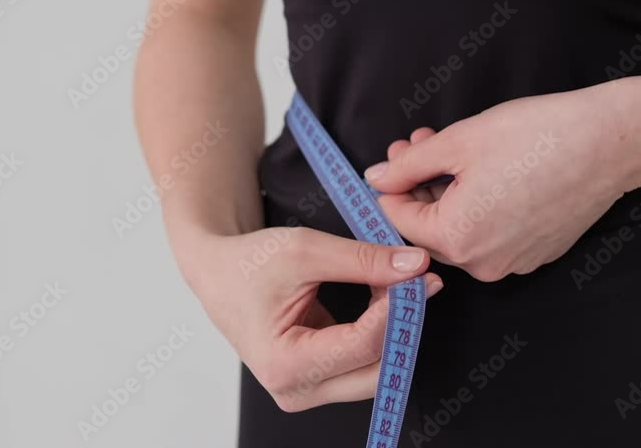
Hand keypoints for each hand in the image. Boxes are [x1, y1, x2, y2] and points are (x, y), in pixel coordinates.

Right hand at [172, 227, 441, 411]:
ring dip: (392, 328)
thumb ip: (363, 260)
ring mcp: (307, 390)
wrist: (219, 273)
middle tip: (416, 280)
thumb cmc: (249, 263)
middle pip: (376, 368)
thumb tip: (415, 267)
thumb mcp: (305, 250)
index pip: (362, 345)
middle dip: (400, 324)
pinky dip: (378, 331)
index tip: (422, 277)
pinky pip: (363, 363)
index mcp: (285, 364)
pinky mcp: (317, 381)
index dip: (398, 310)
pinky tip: (381, 297)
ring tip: (394, 283)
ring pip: (375, 370)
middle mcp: (296, 390)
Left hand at [365, 84, 640, 281]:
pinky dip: (483, 207)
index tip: (397, 154)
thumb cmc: (534, 136)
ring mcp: (514, 263)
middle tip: (421, 143)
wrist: (608, 143)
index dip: (392, 183)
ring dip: (449, 193)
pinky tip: (491, 172)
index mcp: (456, 238)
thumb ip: (408, 165)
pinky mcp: (537, 254)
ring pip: (462, 231)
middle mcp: (483, 264)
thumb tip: (376, 178)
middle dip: (420, 184)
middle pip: (430, 228)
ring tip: (455, 149)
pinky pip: (494, 235)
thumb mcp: (457, 141)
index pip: (399, 219)